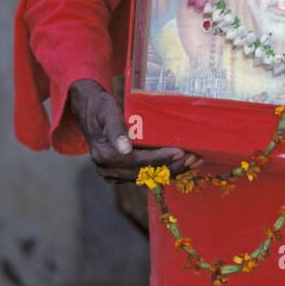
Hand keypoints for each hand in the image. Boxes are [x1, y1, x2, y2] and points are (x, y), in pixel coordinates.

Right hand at [68, 79, 202, 182]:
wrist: (89, 111)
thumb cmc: (101, 107)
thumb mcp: (107, 111)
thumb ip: (115, 129)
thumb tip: (125, 150)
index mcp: (105, 155)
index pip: (138, 161)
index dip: (161, 158)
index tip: (180, 151)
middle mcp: (107, 168)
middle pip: (146, 173)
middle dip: (172, 167)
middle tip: (194, 158)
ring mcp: (114, 173)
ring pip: (148, 178)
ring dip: (172, 171)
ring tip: (193, 162)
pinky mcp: (120, 173)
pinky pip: (144, 176)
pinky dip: (163, 171)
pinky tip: (180, 165)